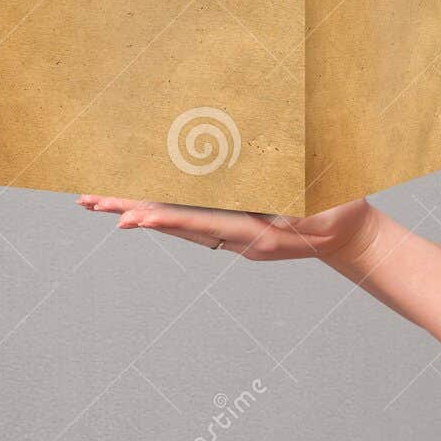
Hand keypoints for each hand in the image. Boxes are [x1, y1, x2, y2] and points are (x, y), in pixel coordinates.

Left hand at [78, 193, 379, 262]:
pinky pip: (195, 218)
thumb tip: (273, 206)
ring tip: (100, 201)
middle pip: (177, 224)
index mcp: (254, 234)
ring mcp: (236, 234)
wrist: (351, 237)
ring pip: (180, 223)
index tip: (127, 218)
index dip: (162, 219)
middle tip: (89, 201)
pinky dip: (166, 211)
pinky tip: (142, 205)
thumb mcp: (326, 211)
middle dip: (133, 211)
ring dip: (140, 211)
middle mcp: (236, 239)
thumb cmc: (344, 216)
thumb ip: (299, 210)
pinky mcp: (238, 226)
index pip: (198, 225)